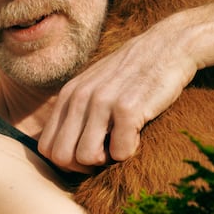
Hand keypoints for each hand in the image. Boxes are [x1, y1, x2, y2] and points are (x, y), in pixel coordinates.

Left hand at [36, 12, 201, 169]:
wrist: (168, 47)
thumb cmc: (132, 73)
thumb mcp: (93, 85)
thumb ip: (75, 110)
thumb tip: (63, 149)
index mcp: (68, 95)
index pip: (46, 147)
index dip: (66, 161)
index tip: (89, 154)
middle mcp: (79, 97)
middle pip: (61, 157)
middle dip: (83, 167)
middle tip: (105, 154)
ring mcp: (102, 102)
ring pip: (86, 158)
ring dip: (106, 160)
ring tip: (121, 142)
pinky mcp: (128, 108)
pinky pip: (119, 152)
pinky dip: (129, 151)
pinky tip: (137, 133)